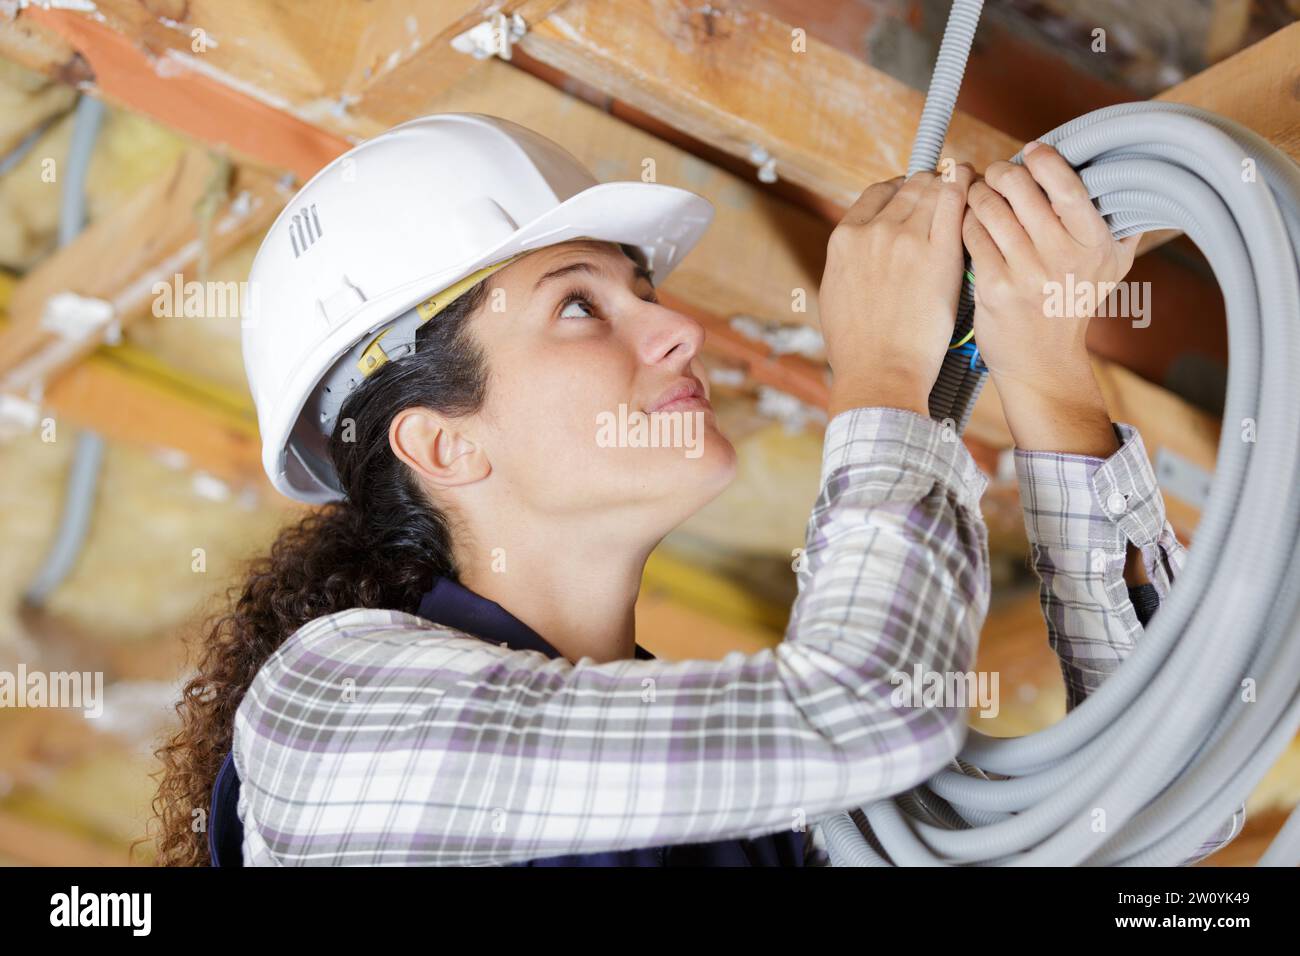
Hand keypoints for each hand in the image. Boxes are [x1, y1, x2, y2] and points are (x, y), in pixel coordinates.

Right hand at [820, 165, 974, 417]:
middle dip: (931, 184)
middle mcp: (872, 231)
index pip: (879, 193)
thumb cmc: (857, 348)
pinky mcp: (938, 253)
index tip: (915, 194)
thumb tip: (861, 251)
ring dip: (951, 183)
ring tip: (968, 183)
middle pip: (909, 187)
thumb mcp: (836, 294)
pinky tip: (975, 183)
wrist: (879, 373)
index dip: (901, 188)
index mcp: (844, 240)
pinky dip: (966, 186)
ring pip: (934, 189)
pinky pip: (955, 203)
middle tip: (949, 188)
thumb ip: (850, 262)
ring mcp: (905, 239)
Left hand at [962, 141, 1138, 453]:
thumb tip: (1139, 188)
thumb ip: (1122, 230)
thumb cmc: (1072, 307)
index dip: (1045, 160)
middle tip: (997, 174)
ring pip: (990, 209)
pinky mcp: (994, 288)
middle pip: (1020, 190)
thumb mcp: (1110, 270)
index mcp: (1094, 245)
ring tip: (980, 195)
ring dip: (979, 195)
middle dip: (1002, 173)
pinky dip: (967, 223)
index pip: (1068, 187)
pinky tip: (970, 223)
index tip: (1032, 151)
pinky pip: (973, 237)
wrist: (1043, 362)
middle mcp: (1062, 258)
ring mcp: (1026, 273)